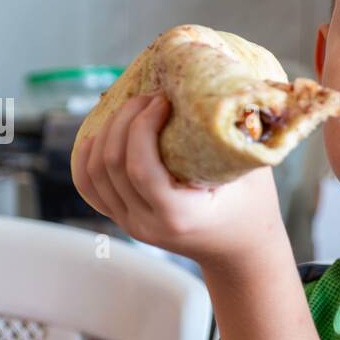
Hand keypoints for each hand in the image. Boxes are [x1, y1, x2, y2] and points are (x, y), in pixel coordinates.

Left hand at [71, 92, 286, 265]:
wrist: (240, 251)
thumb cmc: (253, 208)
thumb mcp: (253, 173)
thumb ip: (239, 137)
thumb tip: (231, 89)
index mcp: (179, 215)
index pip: (139, 168)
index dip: (142, 126)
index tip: (163, 100)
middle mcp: (146, 224)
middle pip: (111, 164)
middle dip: (125, 119)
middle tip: (150, 97)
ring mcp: (130, 223)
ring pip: (95, 172)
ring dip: (106, 132)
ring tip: (133, 109)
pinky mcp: (122, 218)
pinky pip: (89, 186)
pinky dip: (87, 156)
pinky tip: (99, 133)